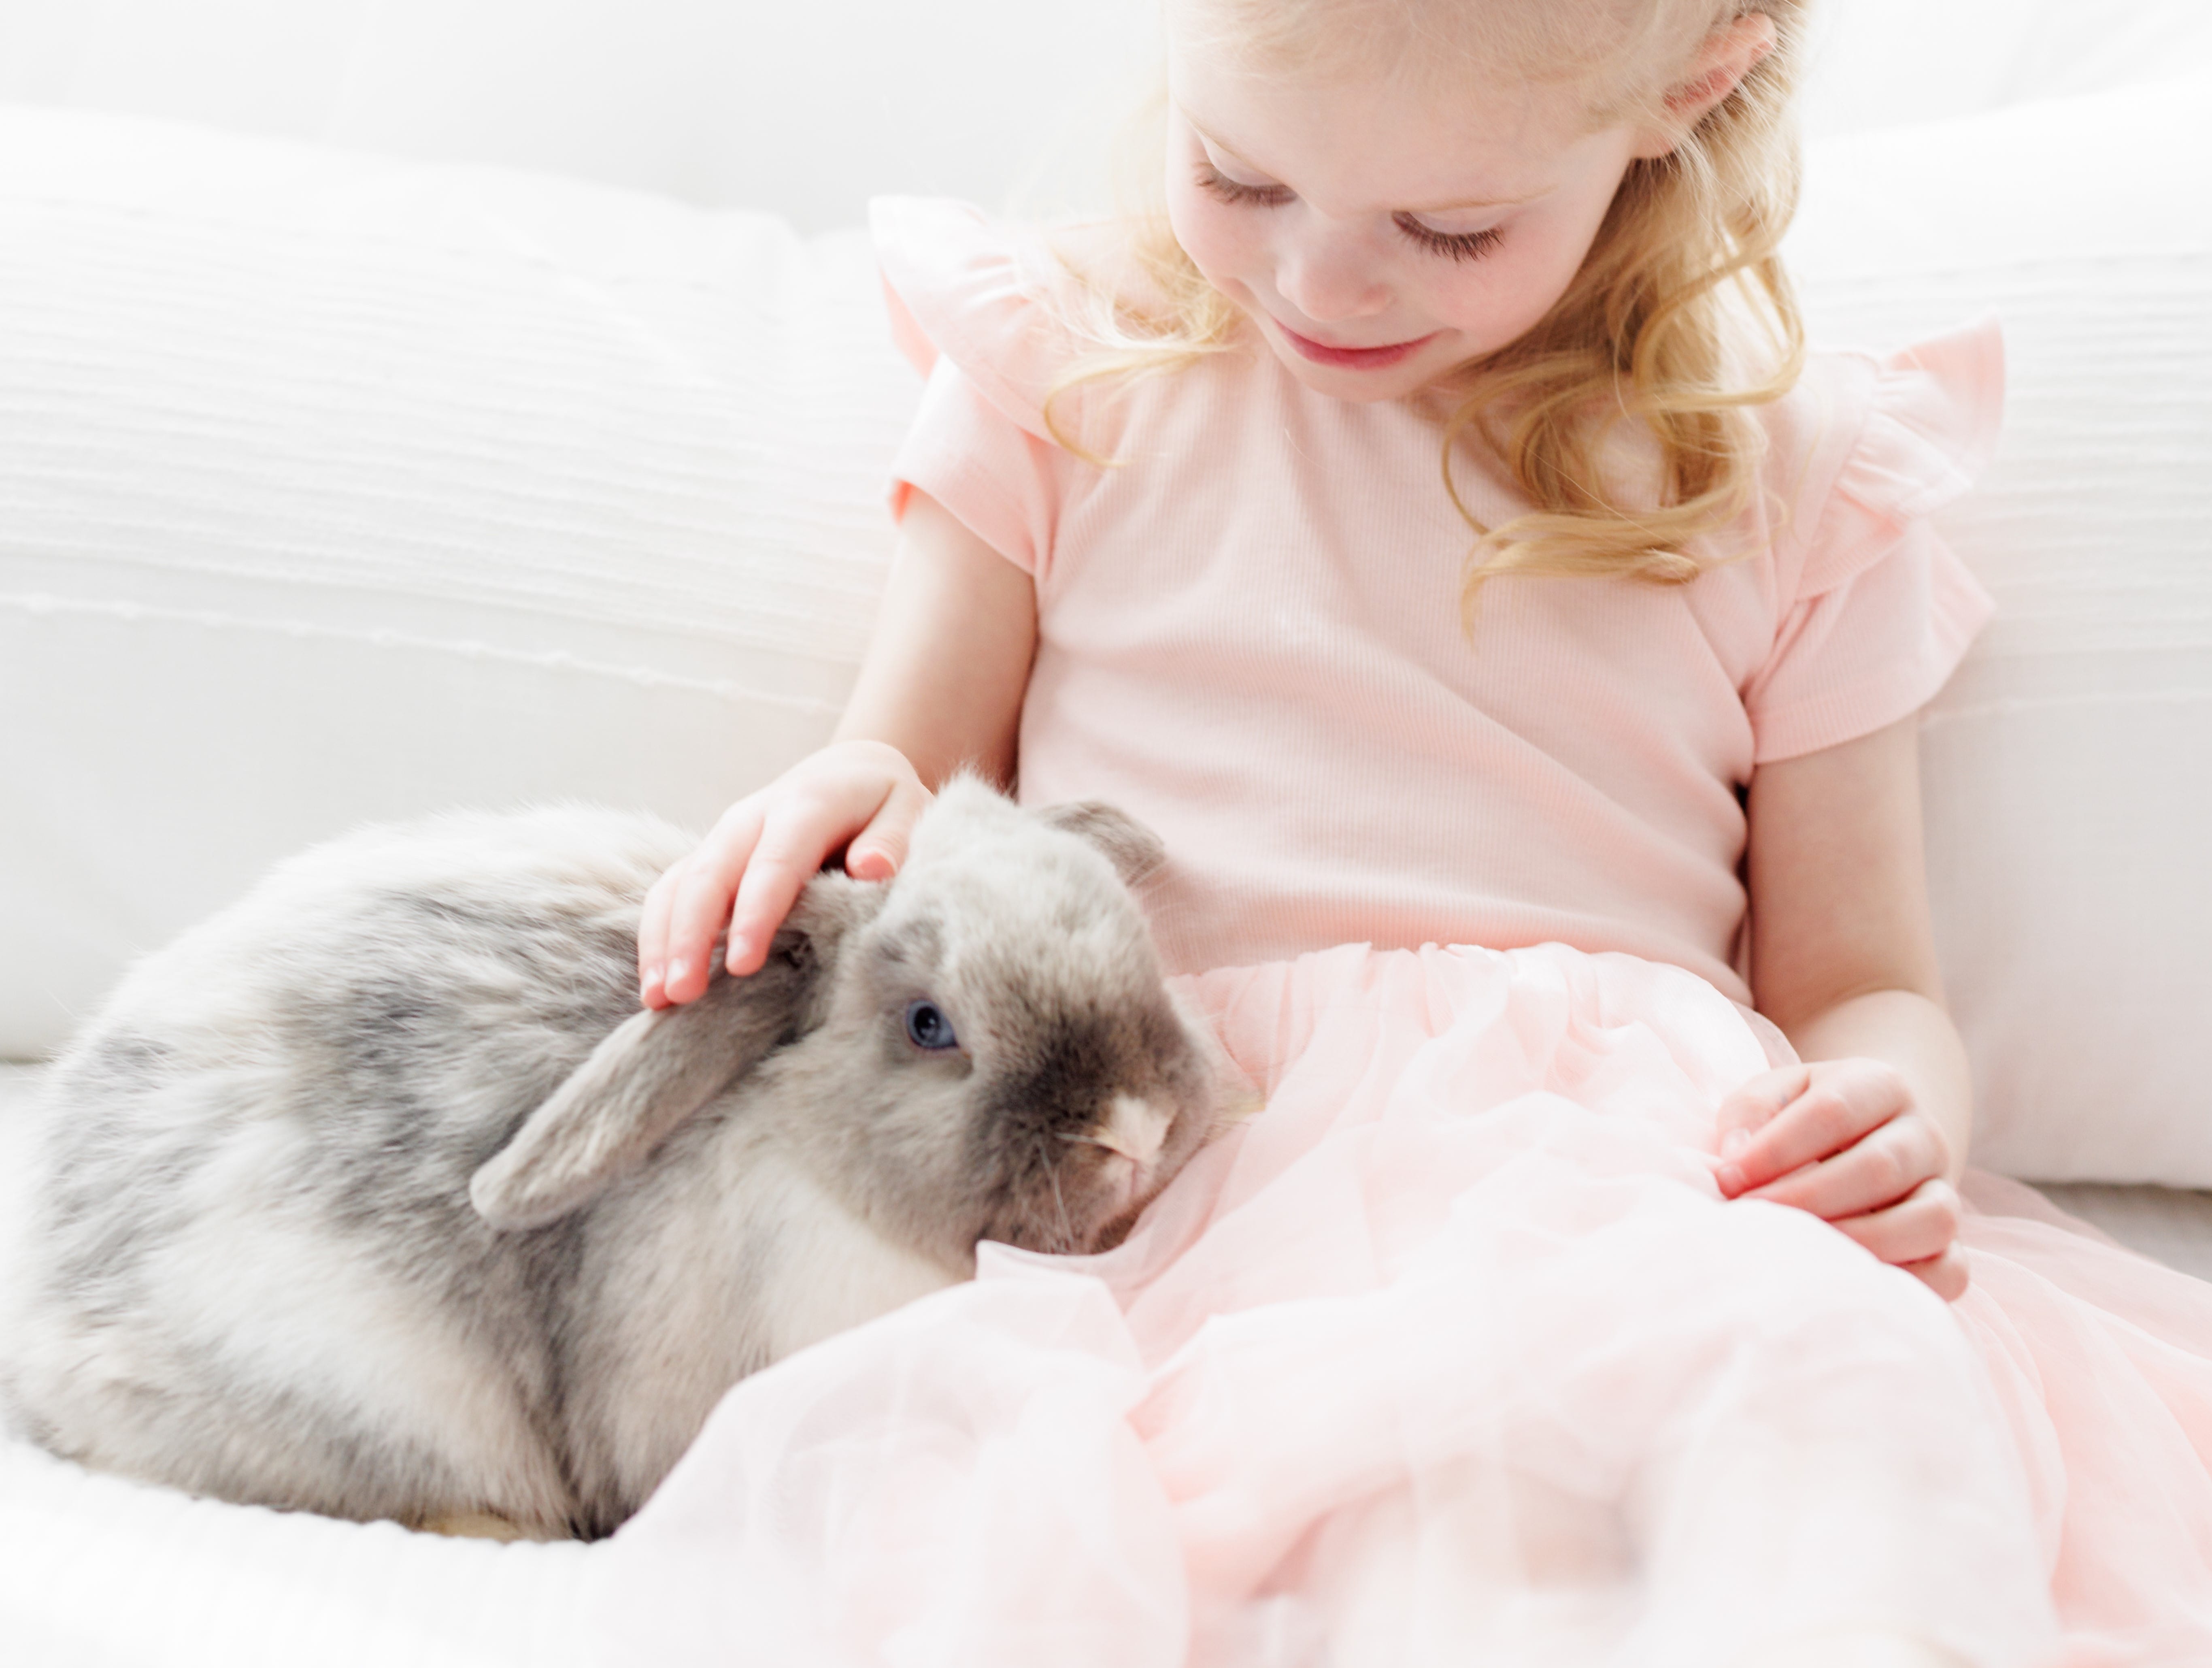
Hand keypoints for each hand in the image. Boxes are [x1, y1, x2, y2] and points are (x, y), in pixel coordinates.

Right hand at [637, 740, 931, 1007]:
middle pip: (710, 874)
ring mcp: (724, 837)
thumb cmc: (882, 802)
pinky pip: (672, 893)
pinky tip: (654, 983)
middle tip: (682, 993)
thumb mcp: (907, 808)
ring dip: (663, 940)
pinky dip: (658, 935)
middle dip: (691, 935)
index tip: (743, 963)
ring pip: (679, 884)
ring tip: (658, 999)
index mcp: (805, 805)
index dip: (755, 912)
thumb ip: (893, 839)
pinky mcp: (710, 857)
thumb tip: (872, 868)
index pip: (774, 862)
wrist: (849, 772)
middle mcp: (753, 817)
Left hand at [1713, 1059, 1966, 1301]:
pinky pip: (1951, 1271)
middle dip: (1807, 1199)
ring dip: (1861, 1241)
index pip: (1833, 1111)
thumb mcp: (1776, 1094)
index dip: (1775, 1149)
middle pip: (1879, 1168)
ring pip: (1931, 1220)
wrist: (1870, 1134)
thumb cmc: (1805, 1117)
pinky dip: (1910, 1283)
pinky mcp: (1952, 1242)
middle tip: (1753, 1217)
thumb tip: (1734, 1160)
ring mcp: (1945, 1190)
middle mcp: (1924, 1136)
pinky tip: (1852, 1281)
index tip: (1726, 1178)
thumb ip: (1750, 1114)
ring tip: (1801, 1251)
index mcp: (1880, 1084)